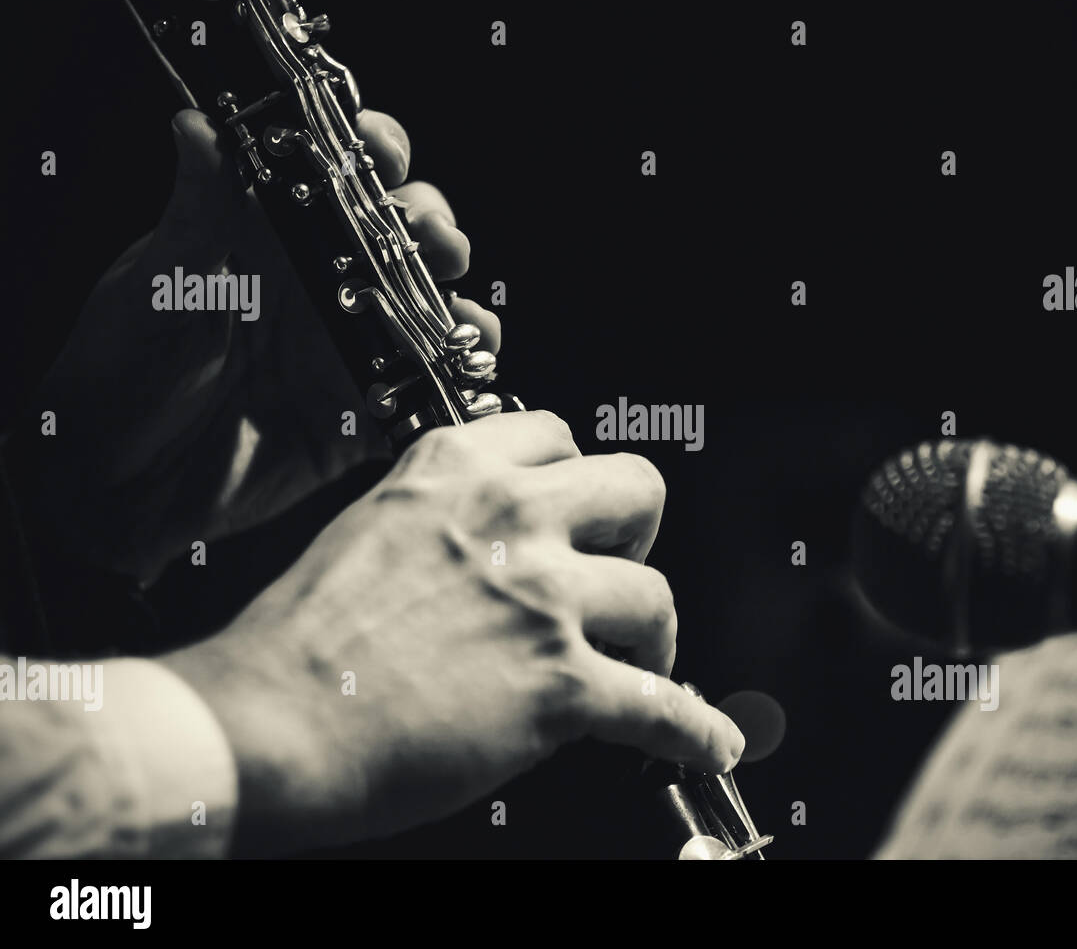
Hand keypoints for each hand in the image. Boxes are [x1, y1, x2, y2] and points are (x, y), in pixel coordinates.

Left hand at [26, 108, 499, 581]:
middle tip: (434, 241)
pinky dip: (461, 379)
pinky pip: (430, 392)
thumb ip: (193, 212)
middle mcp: (323, 284)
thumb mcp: (158, 283)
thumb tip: (197, 127)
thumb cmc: (124, 368)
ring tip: (462, 312)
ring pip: (431, 308)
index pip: (340, 174)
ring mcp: (350, 348)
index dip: (375, 150)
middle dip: (435, 225)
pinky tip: (467, 369)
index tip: (384, 152)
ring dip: (460, 300)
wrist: (119, 481)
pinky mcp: (364, 415)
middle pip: (404, 235)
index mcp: (274, 237)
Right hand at [162, 411, 744, 852]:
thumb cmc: (297, 641)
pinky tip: (708, 741)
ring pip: (658, 596)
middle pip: (639, 490)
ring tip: (636, 664)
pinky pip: (664, 704)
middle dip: (637, 534)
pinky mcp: (560, 685)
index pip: (559, 436)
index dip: (577, 481)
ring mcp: (544, 598)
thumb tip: (493, 545)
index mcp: (457, 468)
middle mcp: (512, 517)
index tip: (579, 514)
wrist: (267, 722)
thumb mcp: (368, 528)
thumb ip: (444, 517)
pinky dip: (694, 730)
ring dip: (655, 637)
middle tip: (616, 571)